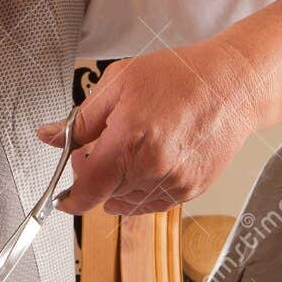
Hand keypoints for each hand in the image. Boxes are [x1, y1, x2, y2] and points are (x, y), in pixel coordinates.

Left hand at [37, 42, 265, 215]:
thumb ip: (81, 118)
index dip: (70, 199)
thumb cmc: (179, 77)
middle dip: (97, 177)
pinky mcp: (191, 190)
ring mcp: (174, 184)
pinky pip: (154, 202)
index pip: (87, 192)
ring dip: (120, 185)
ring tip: (132, 149)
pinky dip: (144, 188)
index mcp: (128, 143)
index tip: (64, 197)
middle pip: (106, 196)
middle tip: (105, 146)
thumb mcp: (119, 83)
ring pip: (129, 203)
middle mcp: (152, 170)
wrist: (232, 86)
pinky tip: (151, 160)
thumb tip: (50, 137)